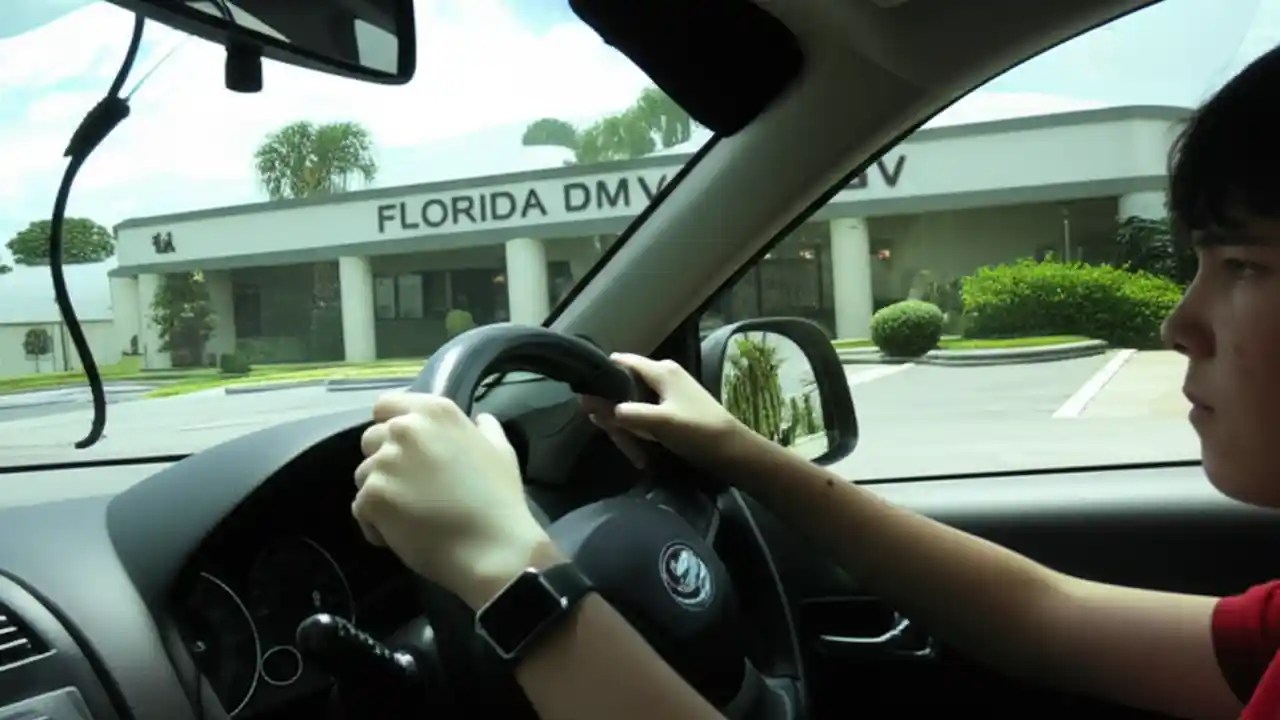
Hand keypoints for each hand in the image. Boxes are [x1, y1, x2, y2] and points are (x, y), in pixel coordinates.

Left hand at [353, 392, 553, 607]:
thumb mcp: (501, 451)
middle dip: (385, 462)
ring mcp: (385, 462)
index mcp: (435, 412)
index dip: (390, 426)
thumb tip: (479, 420)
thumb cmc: (499, 499)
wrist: (491, 547)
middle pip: (370, 440)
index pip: (386, 405)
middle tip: (412, 488)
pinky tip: (405, 535)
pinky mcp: (372, 496)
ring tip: (411, 516)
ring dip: (381, 494)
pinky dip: (376, 524)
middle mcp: (404, 429)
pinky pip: (360, 508)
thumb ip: (484, 429)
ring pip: (363, 476)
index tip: (406, 450)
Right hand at [580, 352, 748, 470]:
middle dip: (615, 415)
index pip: (620, 362)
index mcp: (660, 370)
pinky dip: (642, 434)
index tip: (586, 400)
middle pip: (624, 389)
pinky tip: (643, 455)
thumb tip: (590, 405)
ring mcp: (669, 393)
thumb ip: (624, 412)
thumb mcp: (658, 422)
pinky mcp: (673, 410)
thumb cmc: (698, 431)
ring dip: (629, 430)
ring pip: (633, 407)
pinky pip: (646, 417)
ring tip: (635, 454)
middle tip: (615, 438)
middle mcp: (663, 375)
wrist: (734, 451)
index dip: (601, 377)